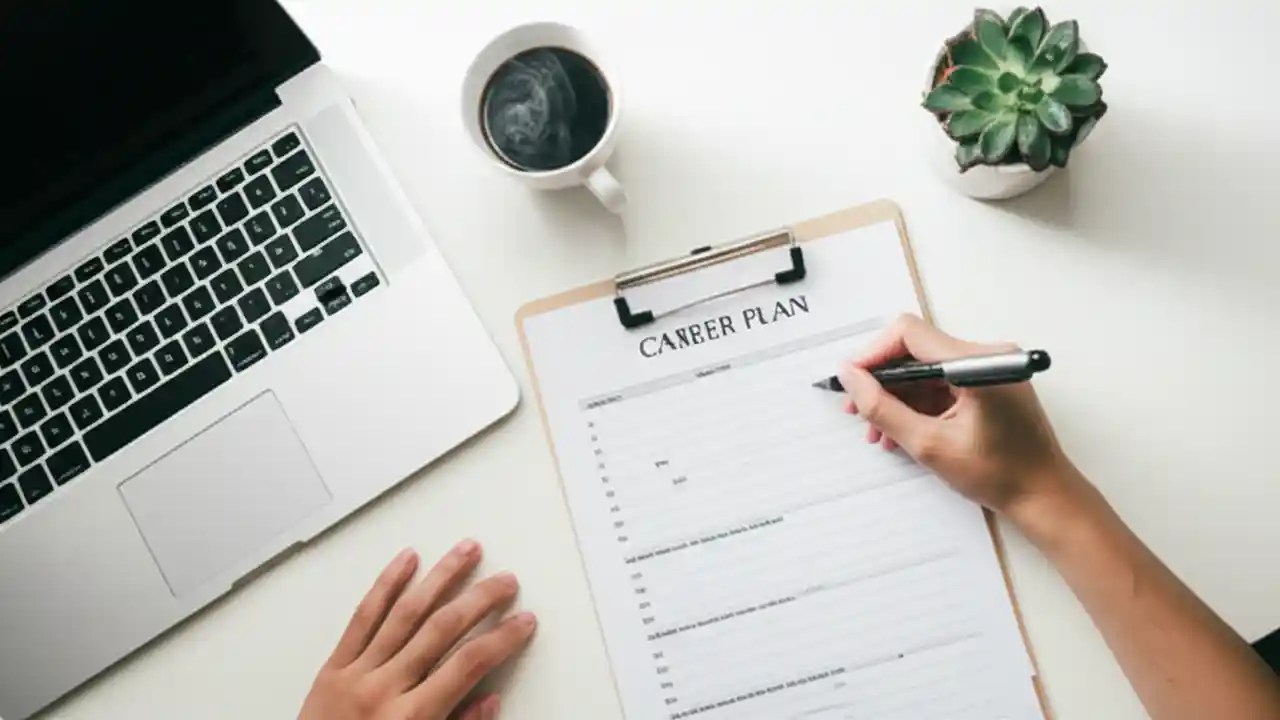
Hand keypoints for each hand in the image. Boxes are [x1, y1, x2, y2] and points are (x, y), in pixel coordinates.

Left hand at [299, 541, 534, 719]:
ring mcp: (356, 673)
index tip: (524, 621)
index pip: (467, 665)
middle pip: (441, 629)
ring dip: (441, 577)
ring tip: (466, 551)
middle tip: (505, 580)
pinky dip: (386, 585)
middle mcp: (384, 689)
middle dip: (479, 599)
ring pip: (406, 612)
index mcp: (411, 719)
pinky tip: (407, 561)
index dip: (501, 639)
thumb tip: (490, 699)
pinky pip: (363, 617)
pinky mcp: (333, 666)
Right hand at [837, 314, 1080, 519]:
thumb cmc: (1001, 475)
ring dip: (896, 398)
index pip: (909, 334)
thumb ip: (882, 408)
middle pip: (914, 351)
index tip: (851, 382)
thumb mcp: (929, 445)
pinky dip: (917, 405)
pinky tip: (901, 431)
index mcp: (977, 363)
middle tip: (857, 411)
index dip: (872, 355)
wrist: (1044, 496)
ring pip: (924, 371)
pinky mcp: (987, 384)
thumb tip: (850, 378)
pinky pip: (940, 384)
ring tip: (877, 432)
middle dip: (881, 382)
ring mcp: (988, 369)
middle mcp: (985, 356)